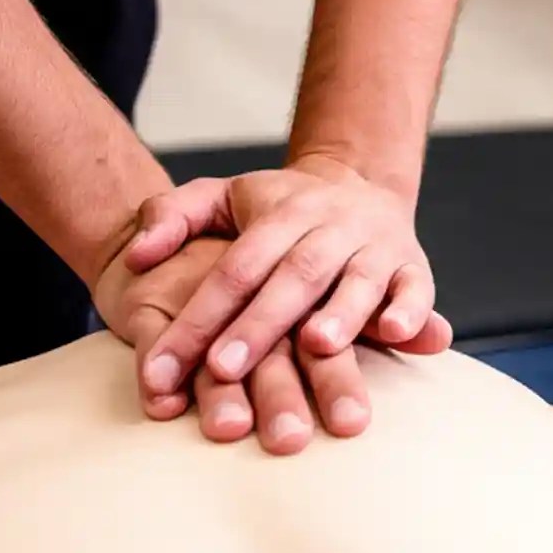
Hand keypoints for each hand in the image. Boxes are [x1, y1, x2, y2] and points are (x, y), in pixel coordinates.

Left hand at [121, 155, 451, 436]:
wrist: (361, 183)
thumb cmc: (280, 207)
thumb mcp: (222, 197)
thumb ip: (171, 216)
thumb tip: (135, 258)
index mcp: (279, 213)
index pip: (235, 267)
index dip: (201, 315)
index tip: (166, 365)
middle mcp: (329, 227)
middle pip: (293, 275)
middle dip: (260, 324)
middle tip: (225, 370)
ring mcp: (374, 245)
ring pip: (357, 277)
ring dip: (342, 312)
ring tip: (318, 348)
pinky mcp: (412, 265)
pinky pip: (417, 286)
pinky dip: (412, 310)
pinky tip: (396, 334)